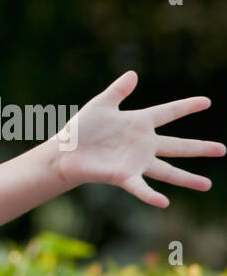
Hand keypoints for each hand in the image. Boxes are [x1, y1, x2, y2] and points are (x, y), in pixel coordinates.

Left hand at [54, 72, 220, 206]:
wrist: (63, 152)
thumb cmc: (81, 129)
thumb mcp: (101, 105)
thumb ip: (118, 90)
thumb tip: (133, 73)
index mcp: (139, 124)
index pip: (168, 112)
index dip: (186, 107)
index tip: (207, 102)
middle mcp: (142, 145)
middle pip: (177, 146)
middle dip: (200, 148)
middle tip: (223, 150)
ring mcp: (135, 162)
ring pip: (167, 171)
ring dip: (187, 179)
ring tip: (206, 185)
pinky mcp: (123, 176)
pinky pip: (140, 187)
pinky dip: (151, 195)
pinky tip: (164, 202)